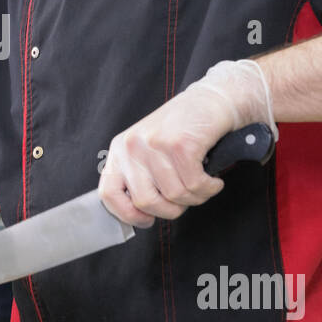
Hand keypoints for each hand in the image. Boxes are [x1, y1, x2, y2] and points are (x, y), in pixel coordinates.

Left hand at [99, 60, 276, 226]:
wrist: (213, 100)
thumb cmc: (184, 130)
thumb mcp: (150, 150)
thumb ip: (140, 177)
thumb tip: (141, 215)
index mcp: (120, 149)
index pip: (108, 193)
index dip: (127, 214)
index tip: (147, 220)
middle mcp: (132, 146)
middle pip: (145, 201)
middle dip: (171, 210)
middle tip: (186, 199)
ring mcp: (155, 144)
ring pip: (174, 195)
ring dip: (196, 197)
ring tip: (203, 183)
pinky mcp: (180, 144)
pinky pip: (195, 185)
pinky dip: (209, 188)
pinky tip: (213, 180)